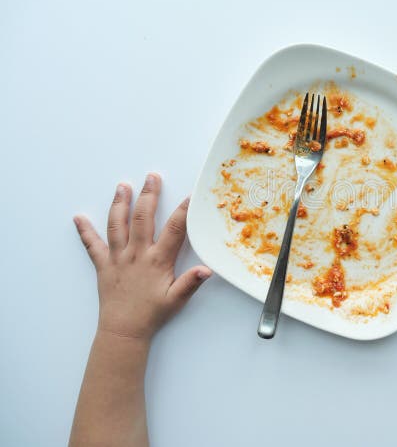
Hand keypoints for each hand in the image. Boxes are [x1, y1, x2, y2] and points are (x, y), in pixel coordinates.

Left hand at [73, 173, 211, 340]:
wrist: (124, 331)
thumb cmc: (152, 314)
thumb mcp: (177, 299)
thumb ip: (191, 282)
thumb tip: (207, 269)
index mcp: (157, 260)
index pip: (174, 230)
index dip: (184, 211)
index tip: (191, 195)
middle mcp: (136, 254)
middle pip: (142, 218)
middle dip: (148, 195)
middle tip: (152, 177)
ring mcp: (117, 257)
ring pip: (117, 225)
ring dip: (119, 203)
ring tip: (122, 186)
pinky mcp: (103, 265)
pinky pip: (92, 245)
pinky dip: (84, 231)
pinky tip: (78, 218)